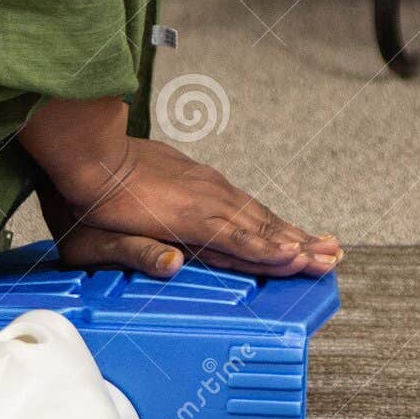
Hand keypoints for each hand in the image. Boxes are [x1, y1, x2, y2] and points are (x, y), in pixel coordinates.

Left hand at [21, 99, 341, 278]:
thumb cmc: (90, 204)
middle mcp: (205, 200)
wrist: (87, 152)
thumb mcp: (103, 239)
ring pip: (257, 213)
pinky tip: (277, 224)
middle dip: (299, 244)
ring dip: (291, 230)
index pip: (240, 242)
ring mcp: (205, 186)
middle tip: (333, 258)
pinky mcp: (199, 178)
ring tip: (322, 242)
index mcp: (188, 219)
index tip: (304, 264)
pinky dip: (267, 216)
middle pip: (262, 227)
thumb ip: (140, 252)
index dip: (273, 256)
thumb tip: (172, 266)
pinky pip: (243, 201)